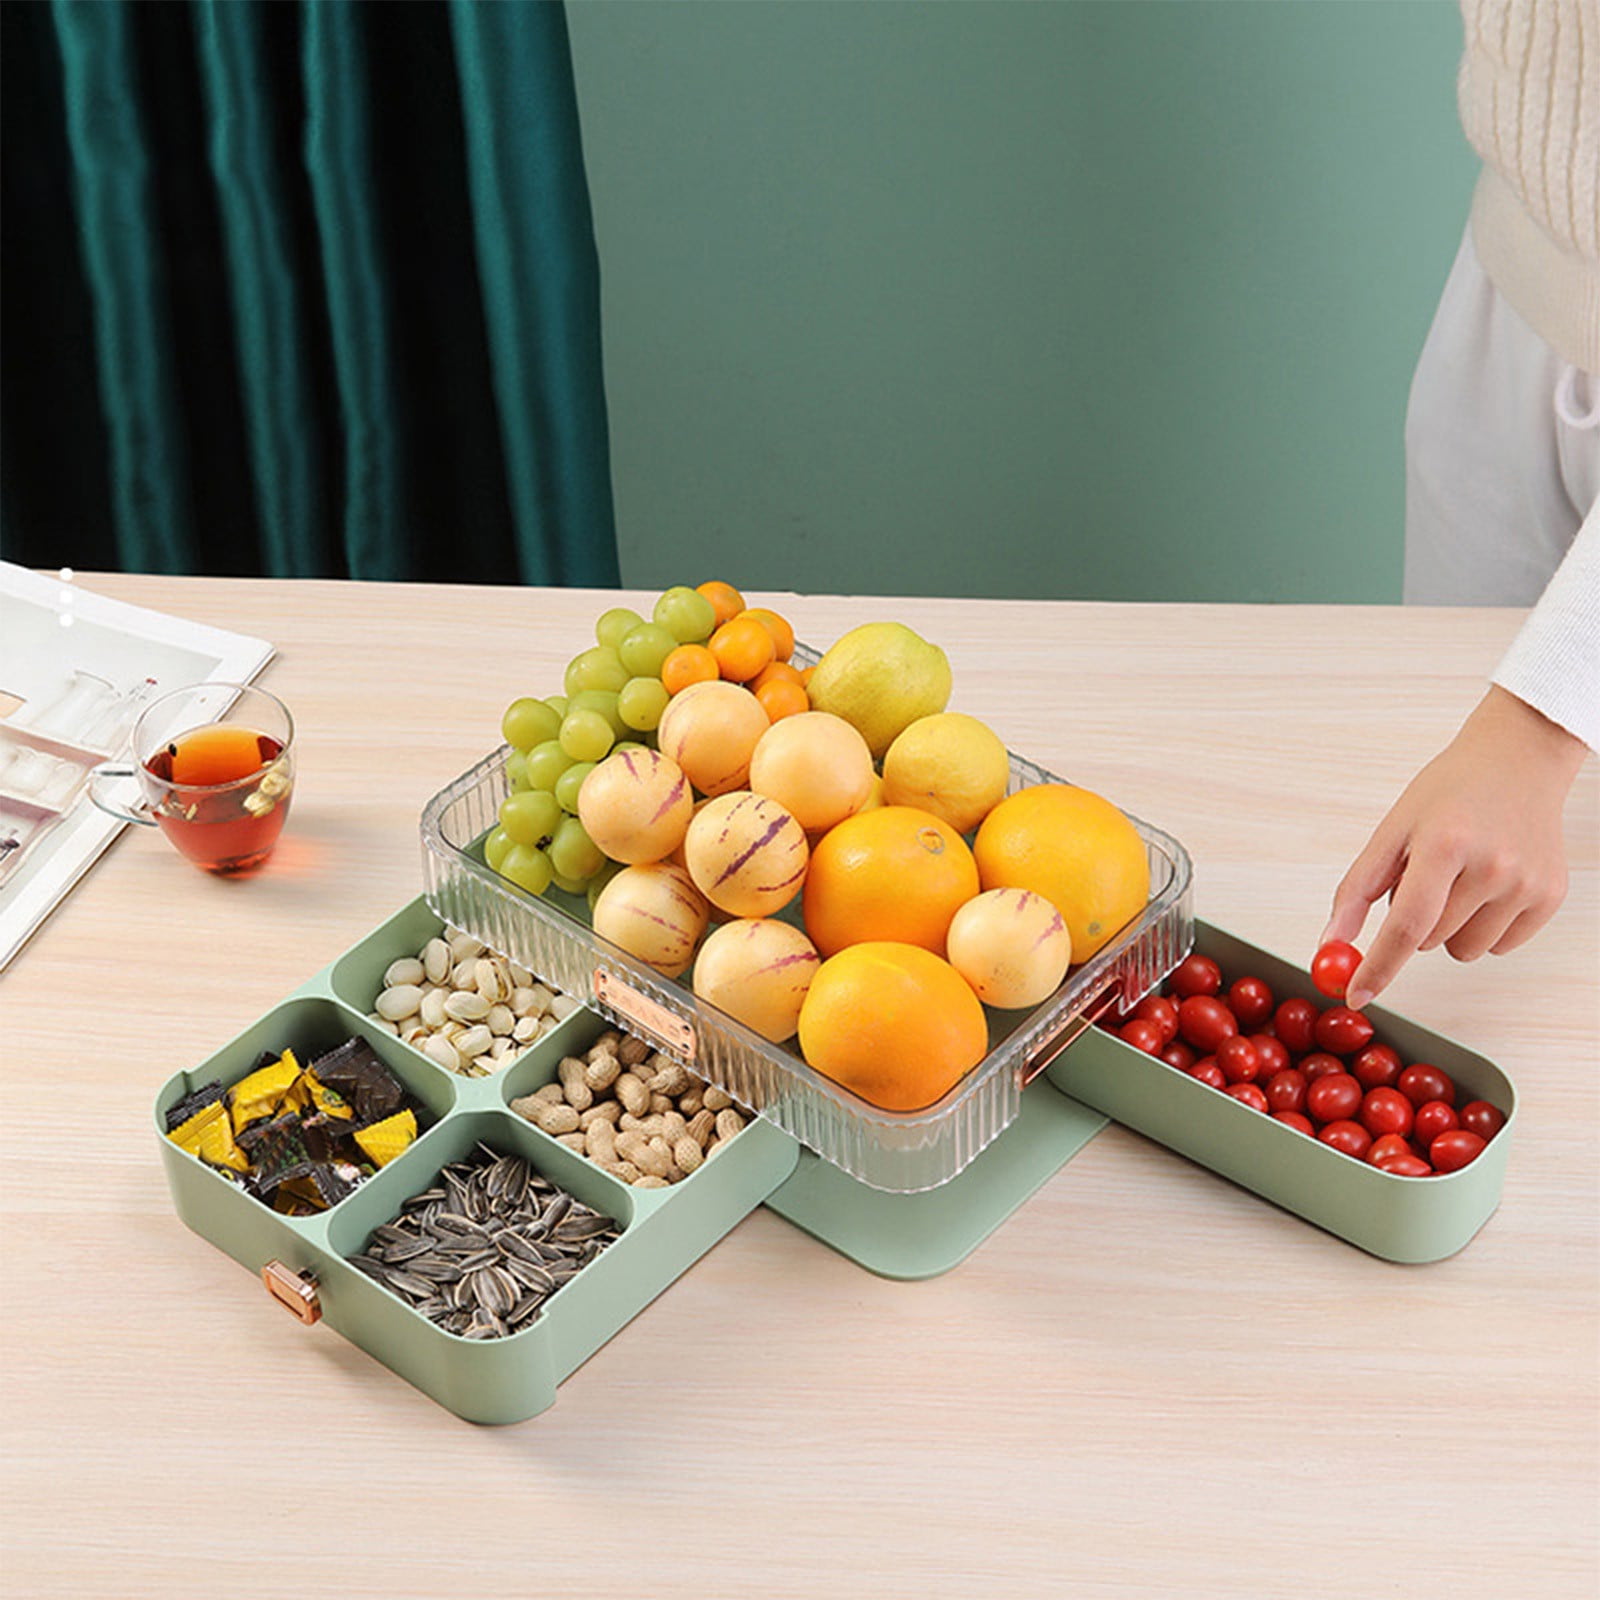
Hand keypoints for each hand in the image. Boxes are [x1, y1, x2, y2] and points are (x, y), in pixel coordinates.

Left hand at [1323, 686, 1588, 1008]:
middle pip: (1428, 941)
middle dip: (1413, 922)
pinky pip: (1499, 946)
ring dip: (1448, 928)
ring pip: (1463, 951)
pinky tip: (1489, 884)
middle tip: (1426, 876)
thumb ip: (1357, 889)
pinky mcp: (1551, 897)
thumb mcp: (1393, 830)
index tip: (1355, 996)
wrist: (1518, 761)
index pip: (1405, 926)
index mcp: (1445, 844)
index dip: (1378, 967)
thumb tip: (1330, 944)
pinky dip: (1483, 926)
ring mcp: (1527, 884)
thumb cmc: (1448, 794)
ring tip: (1459, 877)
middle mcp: (1493, 866)